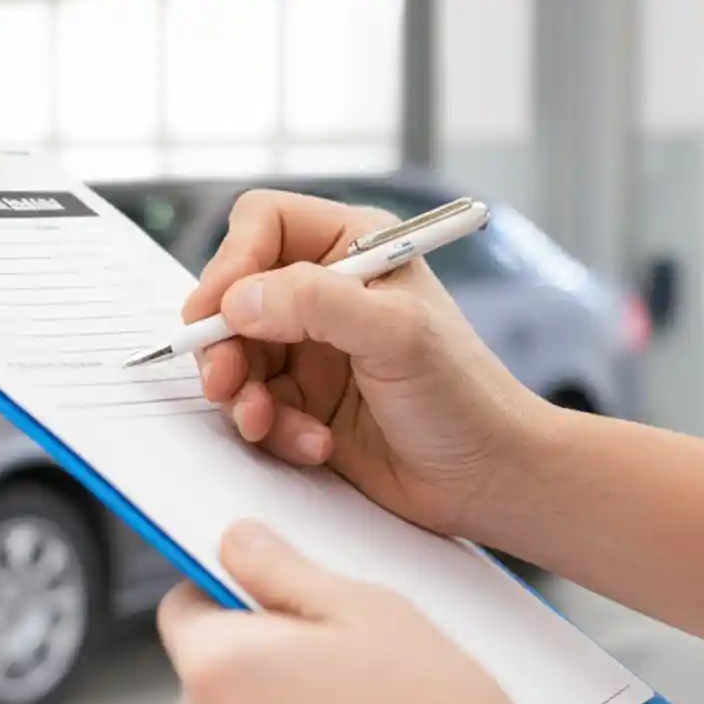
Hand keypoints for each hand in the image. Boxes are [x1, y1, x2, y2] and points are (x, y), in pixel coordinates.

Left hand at [158, 520, 510, 703]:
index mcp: (219, 664)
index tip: (273, 593)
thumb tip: (235, 539)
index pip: (181, 607)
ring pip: (237, 697)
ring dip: (275, 688)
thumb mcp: (362, 609)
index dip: (226, 589)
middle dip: (256, 642)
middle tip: (329, 644)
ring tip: (347, 689)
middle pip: (209, 658)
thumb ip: (281, 569)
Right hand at [184, 190, 549, 537]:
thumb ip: (315, 303)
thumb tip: (237, 299)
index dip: (232, 262)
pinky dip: (273, 428)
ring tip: (266, 424)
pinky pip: (255, 405)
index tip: (216, 311)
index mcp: (352, 248)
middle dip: (225, 343)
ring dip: (245, 395)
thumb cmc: (464, 396)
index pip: (264, 224)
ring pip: (236, 356)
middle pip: (234, 295)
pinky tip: (315, 446)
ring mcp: (311, 347)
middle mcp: (325, 291)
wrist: (488, 479)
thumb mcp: (396, 335)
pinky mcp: (303, 399)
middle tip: (226, 382)